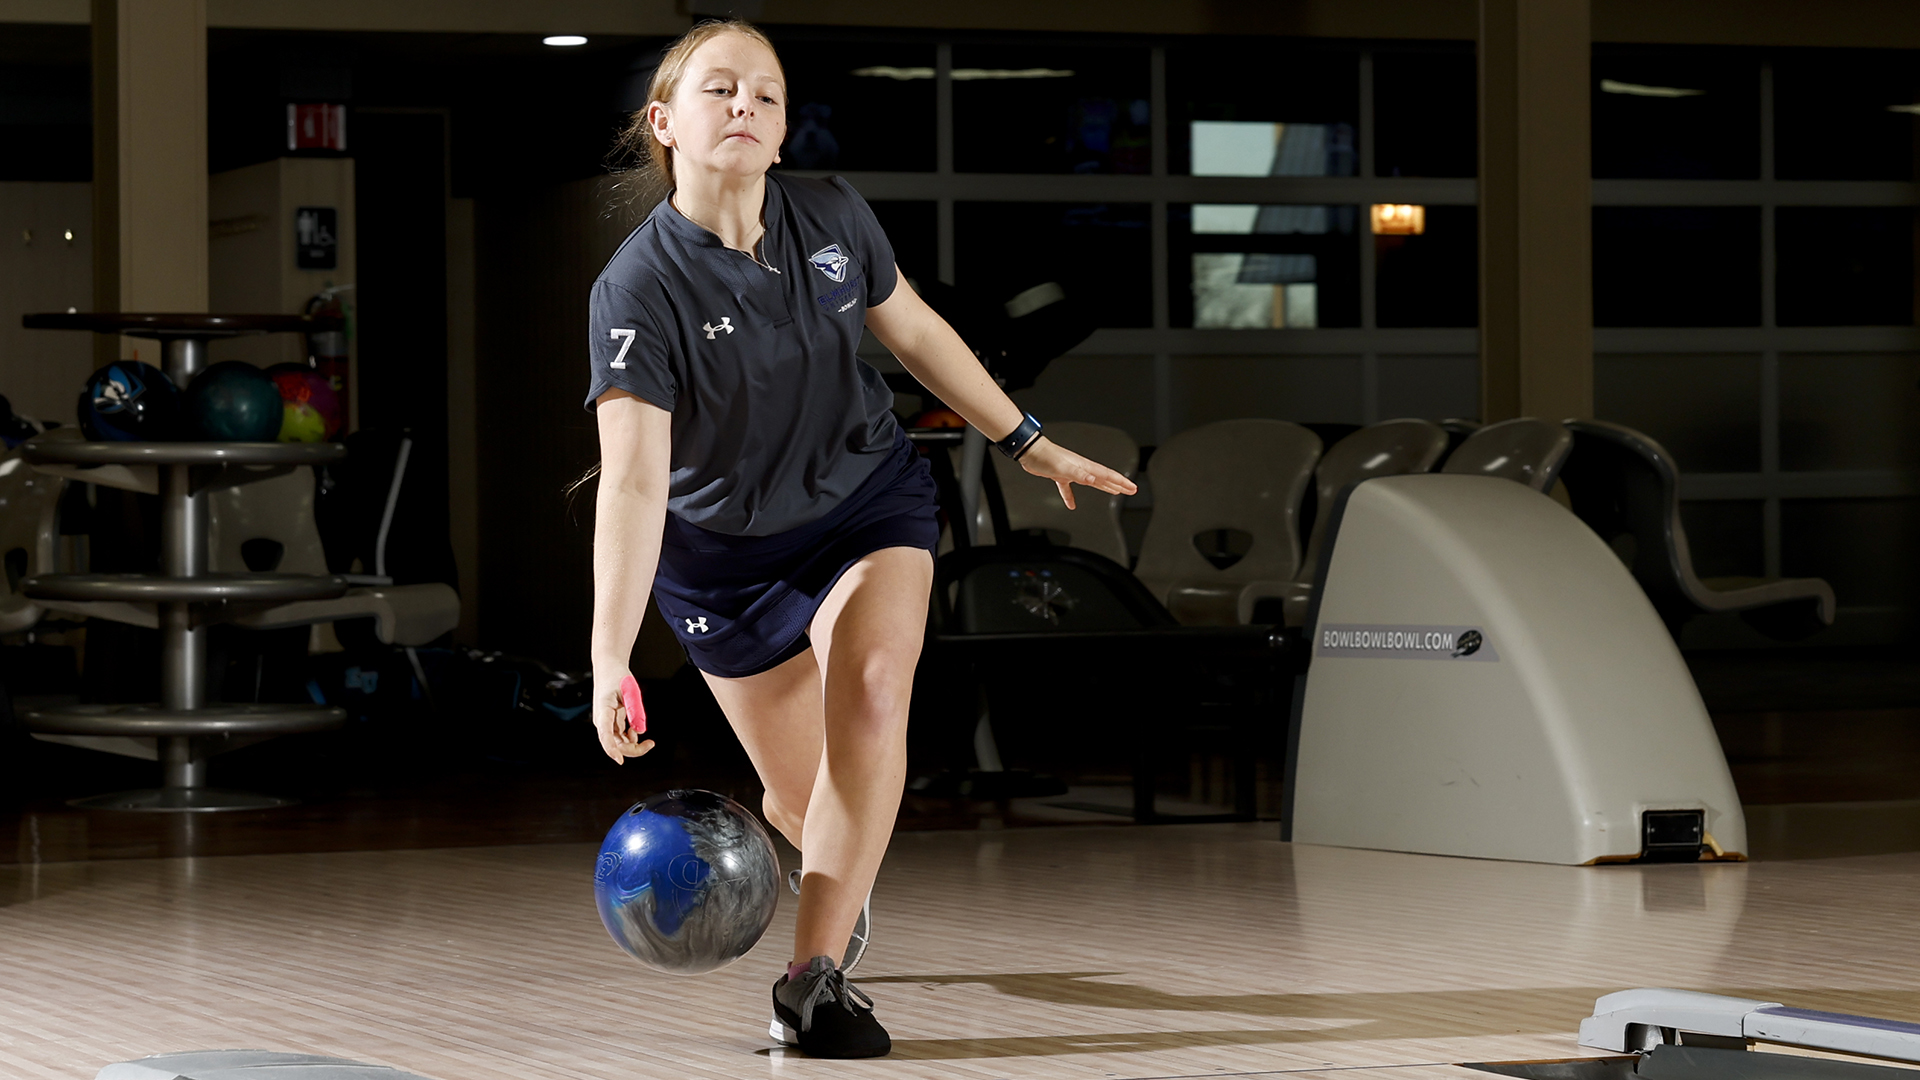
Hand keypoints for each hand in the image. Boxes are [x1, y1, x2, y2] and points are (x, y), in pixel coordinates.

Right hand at [593, 668, 655, 763]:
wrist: (609, 667)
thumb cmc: (617, 676)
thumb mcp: (630, 691)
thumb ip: (635, 711)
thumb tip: (640, 731)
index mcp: (603, 712)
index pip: (605, 736)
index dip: (612, 750)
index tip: (620, 760)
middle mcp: (602, 720)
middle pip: (614, 744)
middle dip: (632, 749)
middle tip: (650, 744)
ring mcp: (606, 722)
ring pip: (618, 742)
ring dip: (632, 744)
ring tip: (648, 741)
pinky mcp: (611, 721)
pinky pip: (620, 736)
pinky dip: (630, 737)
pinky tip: (636, 731)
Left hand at [1018, 437, 1138, 510]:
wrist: (1030, 451)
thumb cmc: (1045, 456)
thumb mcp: (1064, 468)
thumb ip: (1080, 475)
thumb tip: (1095, 480)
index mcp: (1084, 466)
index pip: (1107, 475)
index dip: (1121, 482)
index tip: (1132, 488)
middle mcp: (1080, 469)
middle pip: (1104, 478)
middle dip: (1118, 484)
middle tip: (1130, 490)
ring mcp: (1071, 472)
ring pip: (1092, 482)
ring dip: (1104, 487)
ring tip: (1114, 492)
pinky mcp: (1060, 476)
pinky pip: (1069, 489)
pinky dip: (1071, 497)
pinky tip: (1072, 505)